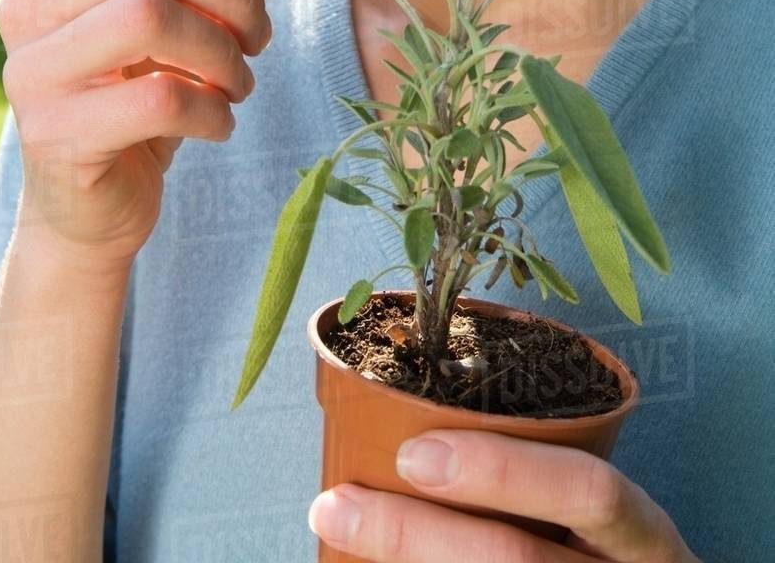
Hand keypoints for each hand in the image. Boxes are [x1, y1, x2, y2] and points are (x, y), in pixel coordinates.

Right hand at [0, 0, 327, 275]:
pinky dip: (211, 112)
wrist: (98, 200)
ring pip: (150, 16)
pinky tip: (217, 123)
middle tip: (260, 38)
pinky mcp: (55, 133)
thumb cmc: (148, 88)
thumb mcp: (187, 10)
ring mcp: (34, 66)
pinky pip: (158, 100)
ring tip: (238, 83)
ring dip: (223, 54)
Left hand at [307, 429, 701, 561]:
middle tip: (337, 503)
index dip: (503, 471)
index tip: (414, 452)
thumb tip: (414, 430)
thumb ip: (541, 477)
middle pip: (514, 559)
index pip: (588, 491)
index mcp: (642, 535)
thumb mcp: (602, 518)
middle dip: (412, 533)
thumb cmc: (607, 554)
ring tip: (338, 531)